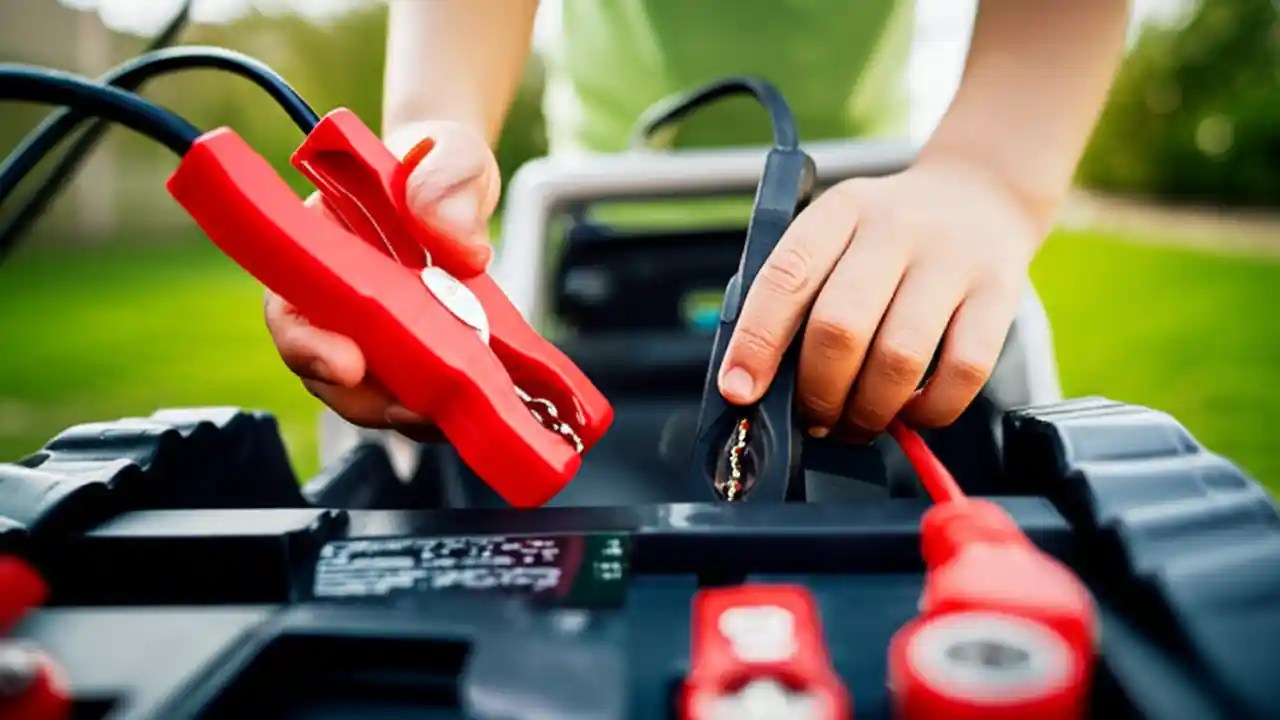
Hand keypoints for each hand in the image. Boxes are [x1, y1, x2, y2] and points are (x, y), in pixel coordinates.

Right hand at [264, 120, 500, 438]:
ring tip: (453, 413)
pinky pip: (415, 394)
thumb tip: (460, 246)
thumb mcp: (448, 155)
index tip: (346, 364)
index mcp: (317, 247)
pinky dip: (439, 409)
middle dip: (366, 399)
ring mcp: (372, 335)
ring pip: (371, 394)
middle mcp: (333, 301)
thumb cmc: (436, 162)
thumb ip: (447, 181)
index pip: (289, 310)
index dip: (307, 346)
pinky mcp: (412, 355)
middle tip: (416, 409)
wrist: (459, 181)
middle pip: (326, 373)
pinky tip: (474, 406)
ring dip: (407, 413)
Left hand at [717, 157, 1046, 441]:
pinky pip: (963, 371)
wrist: (979, 193)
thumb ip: (798, 294)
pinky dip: (930, 409)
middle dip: (816, 393)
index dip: (757, 342)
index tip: (740, 389)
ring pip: (900, 358)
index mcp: (839, 212)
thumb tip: (757, 378)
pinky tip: (912, 410)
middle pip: (840, 327)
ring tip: (856, 422)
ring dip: (868, 410)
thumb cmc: (887, 235)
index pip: (786, 277)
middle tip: (813, 418)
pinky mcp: (999, 294)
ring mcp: (952, 260)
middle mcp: (895, 228)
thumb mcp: (835, 234)